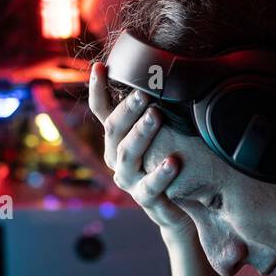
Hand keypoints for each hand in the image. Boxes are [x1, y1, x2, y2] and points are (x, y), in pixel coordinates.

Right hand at [87, 61, 196, 242]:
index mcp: (116, 139)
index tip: (99, 67)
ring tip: (156, 115)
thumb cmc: (168, 163)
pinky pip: (151, 187)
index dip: (97, 90)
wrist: (178, 209)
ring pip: (128, 155)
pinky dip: (161, 173)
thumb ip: (156, 109)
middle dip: (127, 109)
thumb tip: (167, 71)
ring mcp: (129, 181)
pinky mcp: (145, 200)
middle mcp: (117, 159)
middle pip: (114, 130)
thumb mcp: (161, 134)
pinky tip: (173, 161)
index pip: (102, 111)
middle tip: (142, 92)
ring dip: (141, 134)